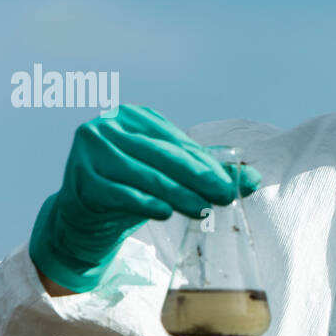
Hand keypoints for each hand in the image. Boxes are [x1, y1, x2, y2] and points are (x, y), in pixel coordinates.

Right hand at [29, 104, 260, 293]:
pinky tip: (165, 213)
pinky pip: (119, 194)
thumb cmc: (130, 190)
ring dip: (177, 194)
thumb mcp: (167, 176)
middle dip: (198, 179)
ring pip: (144, 175)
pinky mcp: (80, 182)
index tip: (235, 186)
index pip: (177, 142)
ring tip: (203, 210)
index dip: (207, 165)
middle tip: (226, 198)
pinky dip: (144, 203)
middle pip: (162, 156)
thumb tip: (254, 178)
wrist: (82, 217)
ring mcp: (88, 153)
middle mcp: (107, 128)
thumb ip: (205, 172)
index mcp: (132, 117)